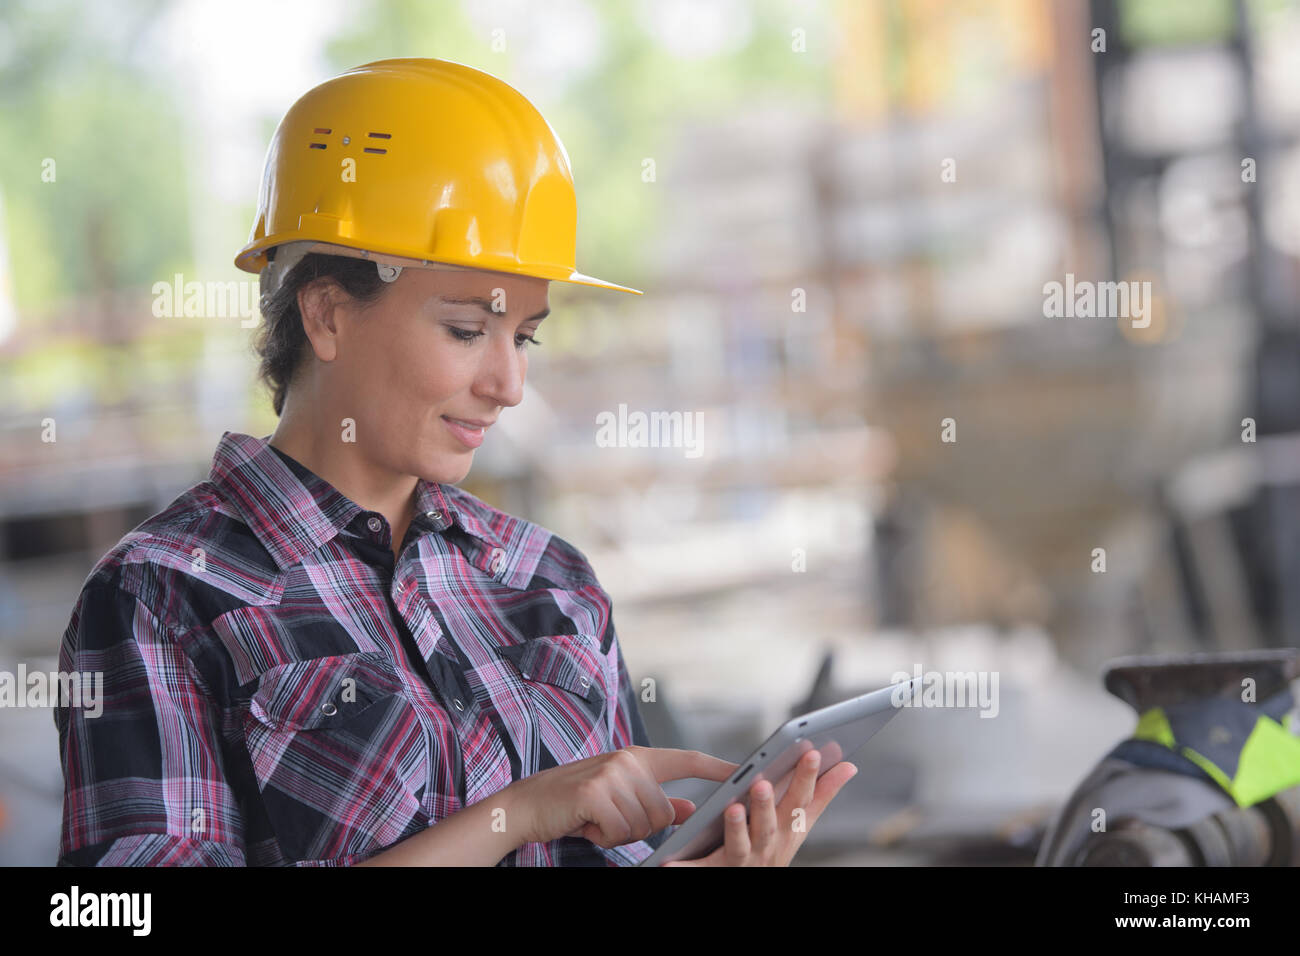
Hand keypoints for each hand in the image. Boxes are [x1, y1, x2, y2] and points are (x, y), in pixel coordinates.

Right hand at [501, 746, 737, 847]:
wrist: (528, 804)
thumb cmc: (577, 802)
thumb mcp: (619, 798)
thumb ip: (657, 801)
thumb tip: (691, 809)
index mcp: (638, 758)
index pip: (687, 760)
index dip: (718, 768)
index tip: (745, 772)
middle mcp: (628, 760)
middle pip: (664, 813)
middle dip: (638, 827)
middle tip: (607, 819)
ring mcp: (613, 773)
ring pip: (643, 825)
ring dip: (619, 833)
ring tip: (595, 819)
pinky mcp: (596, 792)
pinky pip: (620, 831)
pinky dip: (603, 837)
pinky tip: (586, 823)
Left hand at [662, 749, 857, 866]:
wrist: (748, 883)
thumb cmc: (774, 847)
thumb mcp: (799, 824)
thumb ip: (822, 795)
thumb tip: (850, 765)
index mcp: (787, 831)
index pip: (799, 801)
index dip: (806, 778)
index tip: (811, 752)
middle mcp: (768, 848)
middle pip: (769, 826)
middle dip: (768, 805)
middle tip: (763, 783)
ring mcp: (743, 863)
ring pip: (739, 847)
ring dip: (737, 829)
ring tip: (732, 808)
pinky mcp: (716, 873)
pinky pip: (701, 870)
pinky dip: (687, 867)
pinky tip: (669, 862)